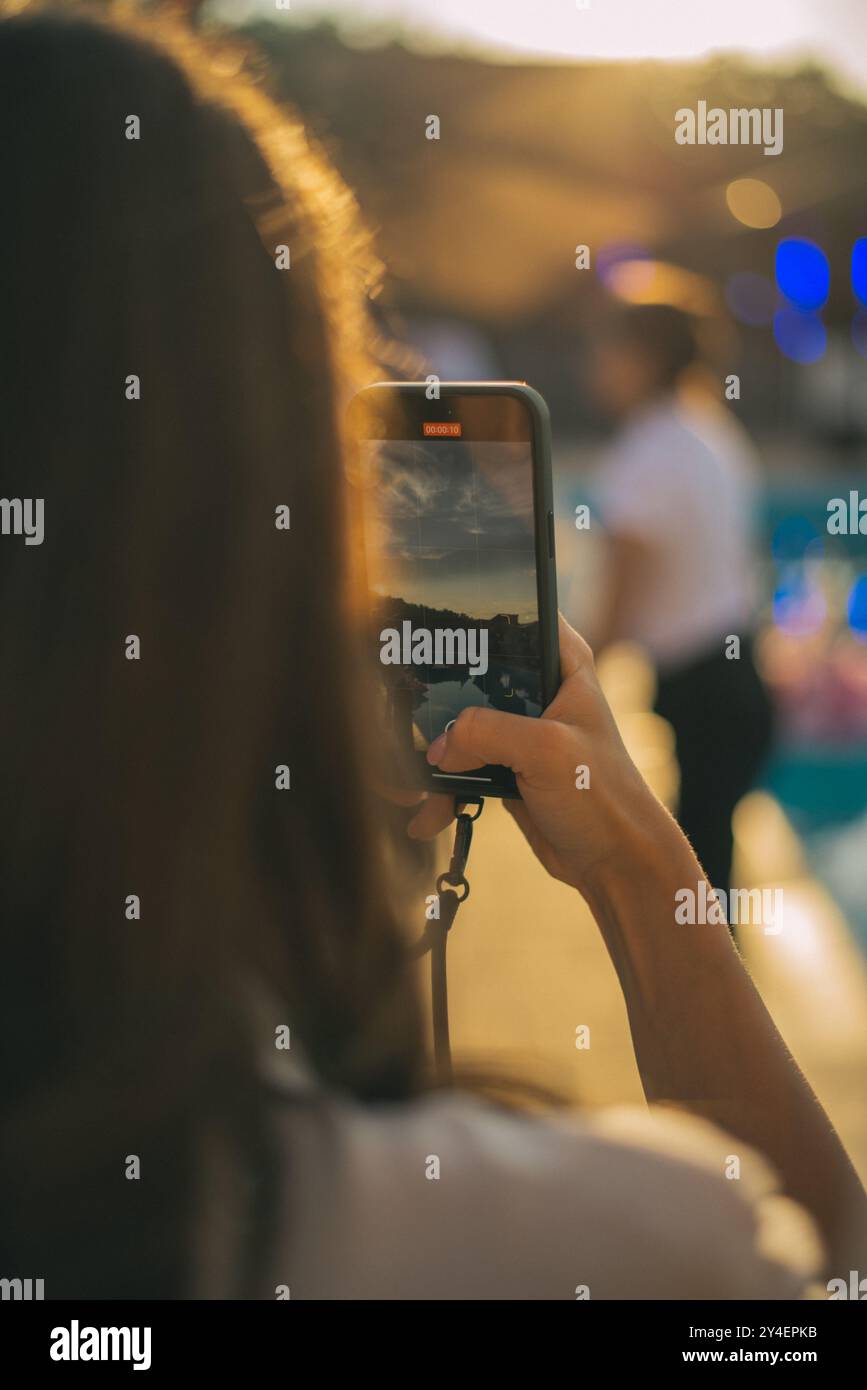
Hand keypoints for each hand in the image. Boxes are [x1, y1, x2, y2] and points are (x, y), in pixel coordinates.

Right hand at [407, 615, 662, 891]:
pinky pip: (458, 770)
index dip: (471, 619)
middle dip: (432, 701)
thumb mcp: (548, 752)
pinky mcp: (502, 767)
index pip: (514, 614)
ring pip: (457, 726)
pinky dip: (440, 792)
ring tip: (403, 785)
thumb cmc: (603, 796)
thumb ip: (488, 733)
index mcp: (561, 663)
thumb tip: (437, 747)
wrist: (614, 862)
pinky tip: (425, 818)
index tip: (424, 630)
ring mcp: (518, 730)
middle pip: (470, 674)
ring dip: (429, 755)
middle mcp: (538, 689)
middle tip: (396, 718)